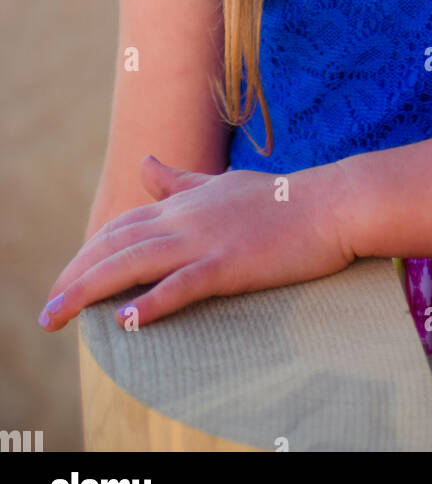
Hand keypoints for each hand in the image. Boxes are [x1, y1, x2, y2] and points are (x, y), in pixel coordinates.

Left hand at [37, 154, 353, 330]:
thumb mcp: (223, 184)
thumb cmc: (284, 198)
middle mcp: (186, 218)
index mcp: (184, 203)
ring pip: (133, 264)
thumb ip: (181, 181)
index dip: (86, 254)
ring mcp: (206, 240)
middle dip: (74, 277)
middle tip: (47, 310)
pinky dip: (151, 303)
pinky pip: (182, 285)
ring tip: (59, 317)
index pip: (120, 227)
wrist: (332, 203)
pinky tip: (126, 320)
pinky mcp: (230, 264)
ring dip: (89, 291)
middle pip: (113, 246)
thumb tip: (146, 163)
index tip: (65, 281)